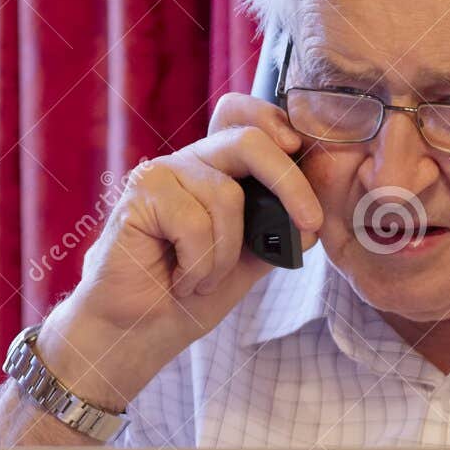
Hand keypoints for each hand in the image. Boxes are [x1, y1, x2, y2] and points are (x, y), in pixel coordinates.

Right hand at [40, 100, 320, 407]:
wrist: (138, 332)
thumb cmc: (185, 297)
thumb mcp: (245, 266)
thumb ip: (276, 238)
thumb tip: (312, 225)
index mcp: (216, 171)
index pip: (242, 118)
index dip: (271, 119)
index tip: (299, 147)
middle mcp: (189, 165)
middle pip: (247, 141)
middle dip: (288, 182)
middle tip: (309, 223)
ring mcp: (162, 175)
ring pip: (226, 196)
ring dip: (224, 255)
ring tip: (199, 280)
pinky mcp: (139, 195)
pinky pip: (194, 222)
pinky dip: (198, 264)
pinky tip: (178, 279)